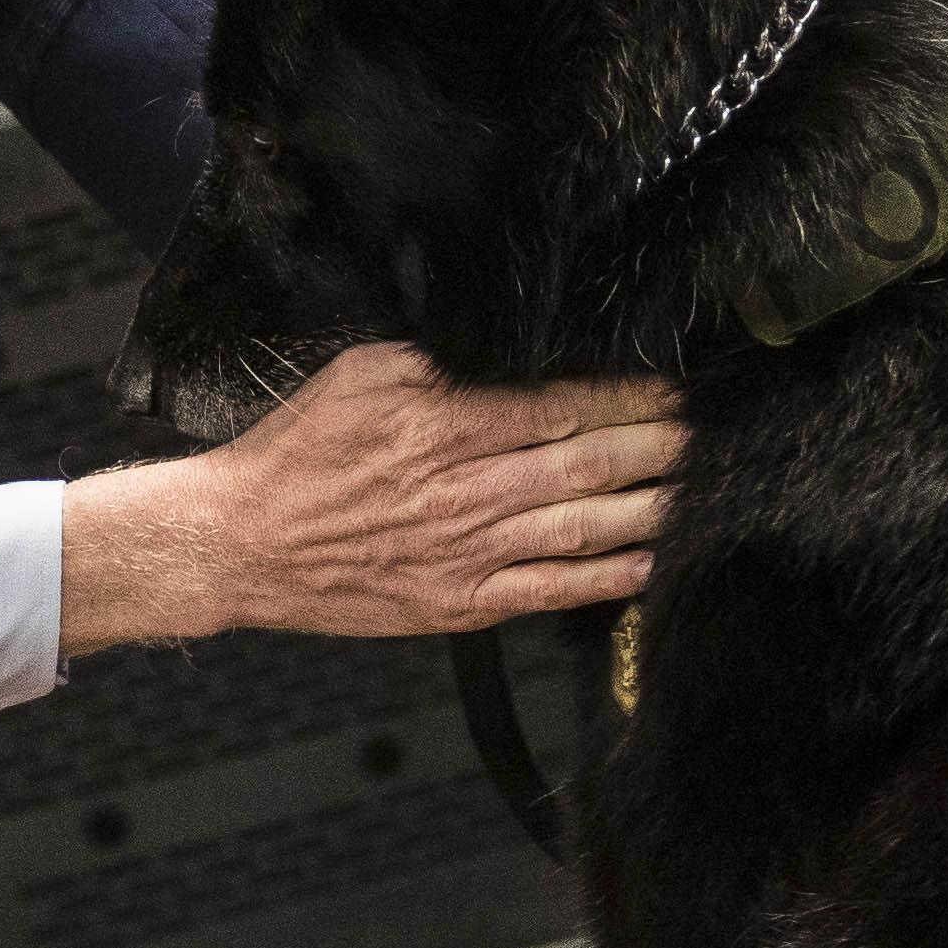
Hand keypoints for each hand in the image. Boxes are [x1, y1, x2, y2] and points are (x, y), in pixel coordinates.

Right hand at [57, 347, 675, 654]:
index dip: (628, 398)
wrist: (241, 543)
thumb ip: (437, 360)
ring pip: (581, 527)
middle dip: (657, 448)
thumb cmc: (296, 455)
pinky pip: (549, 591)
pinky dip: (604, 579)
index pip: (559, 406)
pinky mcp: (459, 602)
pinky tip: (647, 561)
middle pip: (587, 465)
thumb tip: (501, 345)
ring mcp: (465, 554)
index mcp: (441, 426)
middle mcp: (463, 491)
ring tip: (695, 489)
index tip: (672, 387)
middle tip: (706, 434)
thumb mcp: (360, 374)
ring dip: (648, 507)